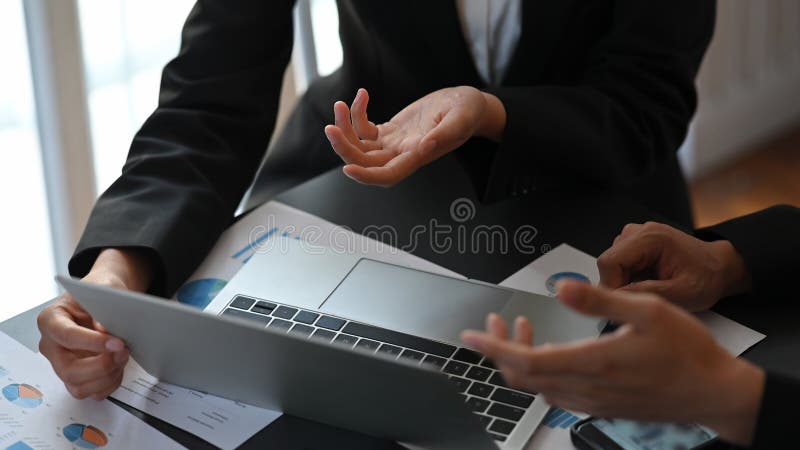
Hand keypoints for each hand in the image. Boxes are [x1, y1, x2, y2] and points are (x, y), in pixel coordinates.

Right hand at [38, 248, 151, 398]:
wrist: (107, 300)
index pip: (66, 336)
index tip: (116, 342)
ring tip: (123, 358)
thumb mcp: (104, 289)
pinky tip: (119, 369)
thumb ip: (103, 307)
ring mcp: (63, 363)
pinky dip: (108, 385)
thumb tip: (105, 331)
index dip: (92, 342)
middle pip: (68, 369)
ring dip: (106, 377)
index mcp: (50, 319)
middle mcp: (52, 345)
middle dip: (101, 365)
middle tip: (124, 352)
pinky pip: (89, 391)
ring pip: (77, 385)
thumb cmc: (100, 291)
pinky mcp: (76, 376)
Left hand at [324, 86, 505, 185]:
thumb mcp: (461, 118)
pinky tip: (362, 95)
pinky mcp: (391, 130)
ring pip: (360, 146)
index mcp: (418, 155)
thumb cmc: (468, 111)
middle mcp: (403, 153)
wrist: (468, 104)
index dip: (366, 176)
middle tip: (332, 126)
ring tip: (341, 105)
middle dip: (344, 147)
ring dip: (345, 129)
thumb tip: (424, 147)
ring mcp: (394, 143)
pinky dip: (357, 114)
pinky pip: (365, 129)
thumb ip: (445, 134)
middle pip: (365, 162)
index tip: (348, 169)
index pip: (388, 175)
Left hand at [461, 281, 763, 445]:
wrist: (714, 394)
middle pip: (523, 377)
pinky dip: (539, 370)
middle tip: (494, 323)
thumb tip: (561, 287)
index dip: (493, 348)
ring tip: (521, 327)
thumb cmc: (687, 352)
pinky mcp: (600, 406)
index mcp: (595, 363)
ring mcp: (592, 402)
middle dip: (499, 349)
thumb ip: (599, 299)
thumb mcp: (647, 311)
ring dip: (519, 358)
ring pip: (537, 386)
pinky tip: (549, 350)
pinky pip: (555, 393)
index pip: (527, 361)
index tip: (470, 336)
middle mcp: (588, 389)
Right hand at [597, 222, 751, 310]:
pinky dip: (627, 277)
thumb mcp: (682, 294)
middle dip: (617, 285)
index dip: (611, 286)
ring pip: (611, 263)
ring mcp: (637, 236)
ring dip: (623, 281)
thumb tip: (618, 297)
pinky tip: (646, 283)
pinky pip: (619, 263)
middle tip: (639, 299)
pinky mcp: (636, 243)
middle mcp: (641, 231)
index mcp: (652, 238)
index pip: (610, 261)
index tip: (624, 302)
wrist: (720, 268)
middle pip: (608, 262)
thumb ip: (647, 293)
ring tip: (648, 289)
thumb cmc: (707, 277)